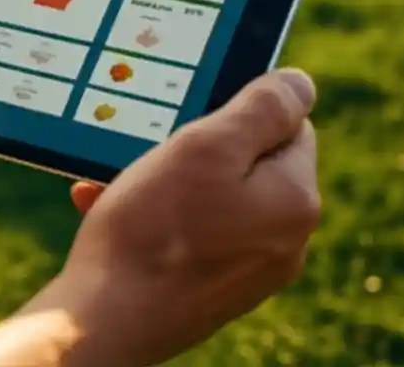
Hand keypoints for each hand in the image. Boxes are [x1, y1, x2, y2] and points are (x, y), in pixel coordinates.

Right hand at [31, 70, 320, 365]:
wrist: (103, 320)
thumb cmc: (151, 230)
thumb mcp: (205, 147)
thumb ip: (261, 109)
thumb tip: (300, 82)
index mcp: (296, 201)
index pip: (288, 125)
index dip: (236, 111)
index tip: (190, 119)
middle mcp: (285, 241)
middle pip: (248, 163)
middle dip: (194, 149)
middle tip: (149, 149)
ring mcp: (249, 272)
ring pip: (212, 198)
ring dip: (165, 182)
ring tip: (120, 183)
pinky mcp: (212, 290)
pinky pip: (191, 235)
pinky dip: (156, 218)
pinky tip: (111, 212)